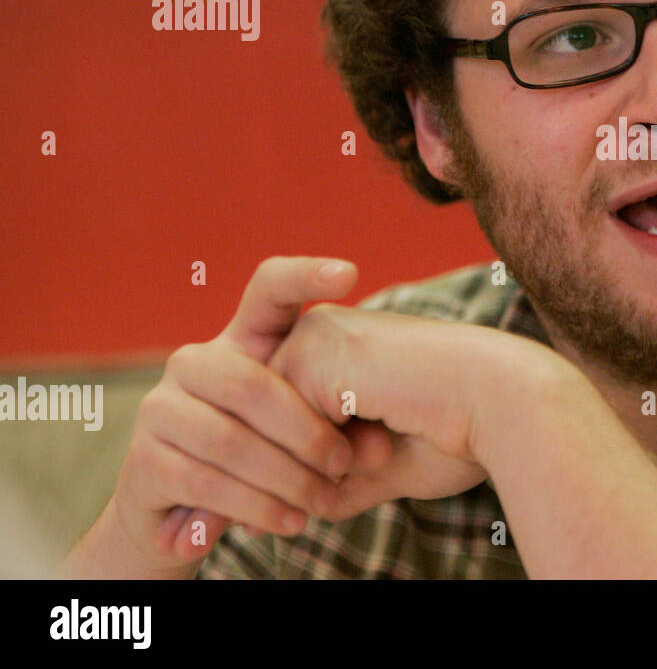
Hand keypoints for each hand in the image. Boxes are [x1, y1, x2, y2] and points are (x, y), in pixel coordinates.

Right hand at [100, 257, 361, 573]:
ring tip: (323, 504)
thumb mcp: (307, 433)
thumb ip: (342, 426)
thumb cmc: (265, 456)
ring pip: (231, 441)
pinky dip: (256, 507)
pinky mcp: (142, 460)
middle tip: (344, 465)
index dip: (305, 275)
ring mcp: (160, 409)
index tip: (349, 272)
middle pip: (253, 384)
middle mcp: (193, 362)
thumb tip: (377, 448)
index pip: (269, 289)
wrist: (183, 515)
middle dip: (306, 431)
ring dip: (286, 478)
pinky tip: (289, 521)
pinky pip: (207, 482)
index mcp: (241, 339)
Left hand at [264, 304, 559, 519]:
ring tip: (389, 439)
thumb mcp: (378, 467)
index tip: (388, 451)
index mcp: (337, 355)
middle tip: (388, 448)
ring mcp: (312, 341)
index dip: (315, 469)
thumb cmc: (456, 433)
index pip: (280, 431)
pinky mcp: (313, 356)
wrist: (504, 404)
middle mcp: (318, 337)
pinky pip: (278, 438)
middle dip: (310, 470)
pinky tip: (379, 433)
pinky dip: (322, 459)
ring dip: (321, 466)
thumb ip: (321, 485)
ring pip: (265, 441)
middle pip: (263, 435)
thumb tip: (255, 526)